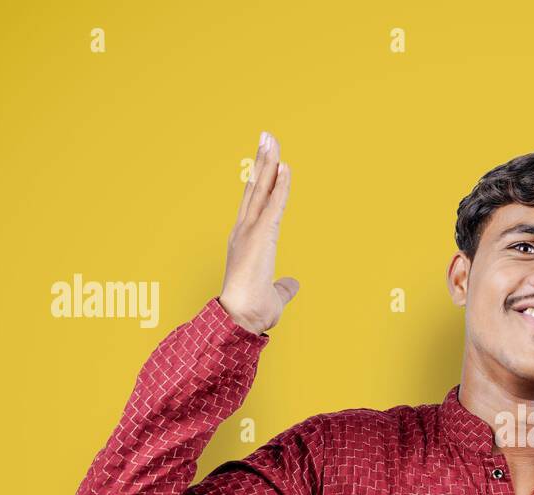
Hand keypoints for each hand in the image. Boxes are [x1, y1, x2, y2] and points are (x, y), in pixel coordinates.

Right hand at [219, 131, 297, 334]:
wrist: (240, 317)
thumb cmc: (252, 310)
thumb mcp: (274, 295)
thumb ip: (283, 286)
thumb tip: (292, 284)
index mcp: (245, 240)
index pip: (254, 204)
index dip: (261, 181)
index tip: (267, 161)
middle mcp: (244, 230)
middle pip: (254, 188)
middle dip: (261, 161)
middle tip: (266, 137)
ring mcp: (250, 231)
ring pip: (261, 190)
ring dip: (268, 163)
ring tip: (271, 139)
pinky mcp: (262, 236)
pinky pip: (275, 204)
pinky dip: (281, 185)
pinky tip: (286, 167)